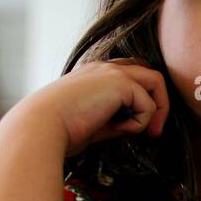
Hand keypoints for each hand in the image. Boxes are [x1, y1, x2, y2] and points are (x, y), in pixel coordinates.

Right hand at [9, 58, 169, 156]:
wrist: (41, 127)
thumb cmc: (59, 130)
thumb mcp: (93, 123)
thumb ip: (115, 120)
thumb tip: (135, 126)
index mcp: (93, 75)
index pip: (130, 75)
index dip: (142, 98)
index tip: (137, 128)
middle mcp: (104, 68)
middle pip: (148, 72)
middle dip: (158, 100)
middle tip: (153, 131)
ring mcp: (112, 71)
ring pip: (155, 81)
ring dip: (158, 109)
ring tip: (149, 132)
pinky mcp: (119, 83)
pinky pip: (147, 103)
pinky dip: (141, 121)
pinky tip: (122, 130)